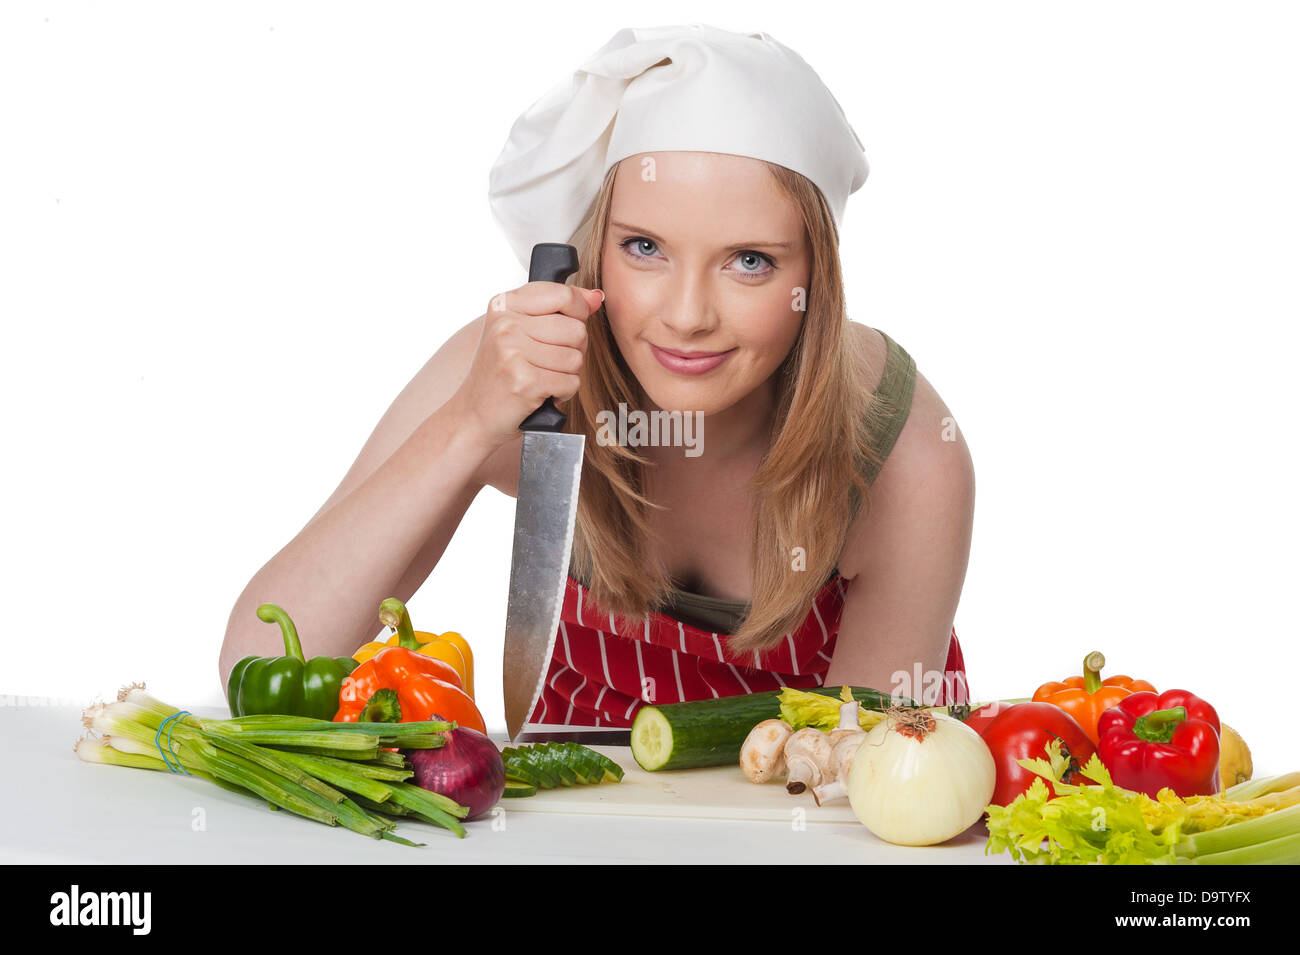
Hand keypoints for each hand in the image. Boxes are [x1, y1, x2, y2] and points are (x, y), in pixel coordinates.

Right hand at [455, 281, 603, 450]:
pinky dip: (563, 393)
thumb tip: (596, 297)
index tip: (569, 324)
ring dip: (567, 374)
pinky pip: (571, 382)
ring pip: (576, 358)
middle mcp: (506, 325)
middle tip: (548, 361)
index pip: (563, 294)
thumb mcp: (520, 330)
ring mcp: (514, 353)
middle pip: (576, 328)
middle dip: (573, 349)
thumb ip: (558, 309)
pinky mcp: (525, 382)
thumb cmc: (500, 372)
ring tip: (542, 377)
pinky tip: (542, 393)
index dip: (578, 312)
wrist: (474, 414)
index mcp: (505, 305)